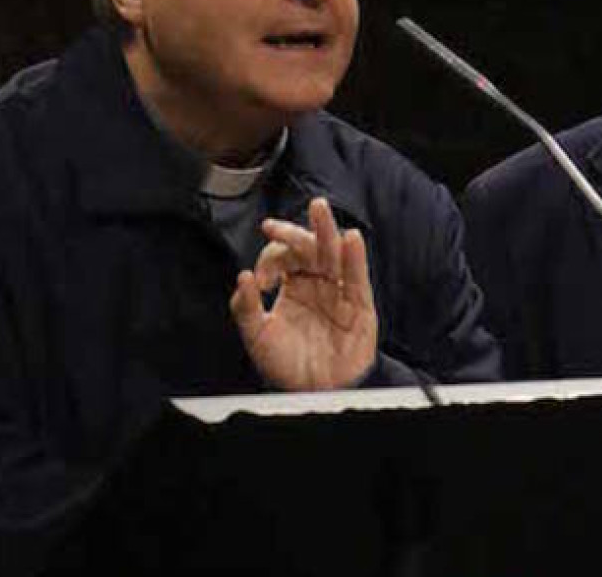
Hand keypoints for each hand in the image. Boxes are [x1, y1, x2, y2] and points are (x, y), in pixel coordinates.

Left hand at [228, 197, 378, 390]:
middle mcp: (317, 284)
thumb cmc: (288, 366)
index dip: (271, 259)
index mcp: (294, 286)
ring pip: (334, 254)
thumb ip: (245, 308)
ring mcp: (339, 292)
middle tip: (276, 226)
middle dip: (294, 233)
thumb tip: (242, 277)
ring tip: (319, 209)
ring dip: (325, 230)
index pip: (284, 257)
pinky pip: (358, 278)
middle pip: (309, 249)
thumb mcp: (257, 337)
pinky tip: (350, 239)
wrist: (316, 393)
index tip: (261, 279)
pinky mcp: (359, 306)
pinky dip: (355, 257)